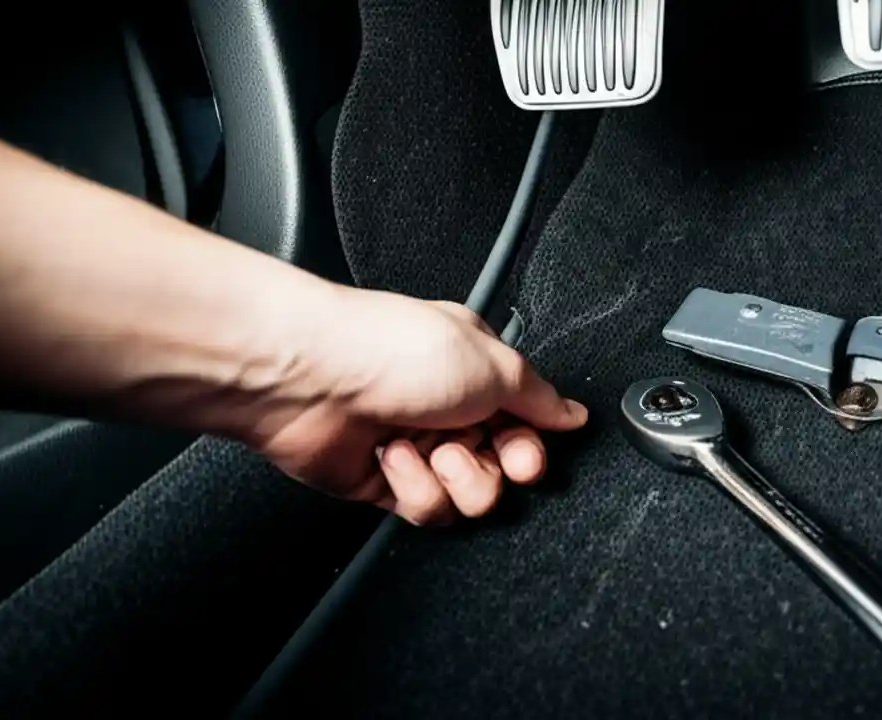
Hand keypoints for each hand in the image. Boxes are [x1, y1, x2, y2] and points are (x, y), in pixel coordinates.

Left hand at [248, 286, 587, 524]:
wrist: (308, 377)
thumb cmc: (392, 349)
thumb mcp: (490, 362)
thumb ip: (538, 397)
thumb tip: (573, 413)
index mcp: (479, 370)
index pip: (529, 424)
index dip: (533, 445)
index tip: (525, 448)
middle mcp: (452, 408)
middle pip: (505, 468)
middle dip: (498, 466)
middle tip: (483, 450)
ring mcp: (419, 447)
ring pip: (471, 497)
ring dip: (455, 478)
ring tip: (428, 449)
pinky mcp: (386, 483)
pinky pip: (427, 509)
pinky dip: (414, 487)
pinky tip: (391, 456)